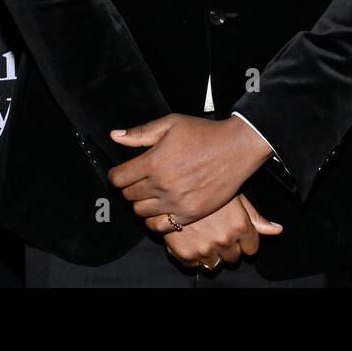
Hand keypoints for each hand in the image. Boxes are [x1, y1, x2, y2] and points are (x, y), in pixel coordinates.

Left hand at [108, 114, 271, 227]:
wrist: (236, 149)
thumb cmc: (204, 134)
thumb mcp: (171, 124)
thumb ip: (141, 133)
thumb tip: (115, 136)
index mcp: (154, 162)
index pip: (119, 179)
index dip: (117, 175)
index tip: (122, 174)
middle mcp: (162, 185)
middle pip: (128, 196)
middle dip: (129, 188)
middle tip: (139, 181)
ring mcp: (175, 202)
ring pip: (140, 212)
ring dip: (141, 203)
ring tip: (151, 194)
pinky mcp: (189, 214)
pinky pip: (159, 227)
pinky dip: (155, 220)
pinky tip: (161, 209)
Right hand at [163, 193, 282, 268]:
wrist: (171, 185)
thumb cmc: (205, 184)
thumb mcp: (234, 194)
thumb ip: (255, 216)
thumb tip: (277, 230)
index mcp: (240, 226)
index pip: (252, 248)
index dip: (245, 240)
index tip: (236, 232)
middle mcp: (225, 240)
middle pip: (234, 257)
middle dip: (229, 247)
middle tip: (218, 231)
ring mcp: (205, 249)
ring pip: (215, 264)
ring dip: (212, 253)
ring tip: (204, 234)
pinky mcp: (185, 254)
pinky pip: (195, 265)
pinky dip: (194, 256)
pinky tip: (191, 239)